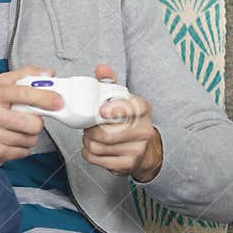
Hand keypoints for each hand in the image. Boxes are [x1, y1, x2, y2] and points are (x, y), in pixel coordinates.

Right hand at [0, 65, 63, 165]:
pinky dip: (21, 147)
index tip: (59, 101)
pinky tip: (9, 140)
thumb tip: (48, 74)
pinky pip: (23, 152)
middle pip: (33, 122)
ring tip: (16, 130)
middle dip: (37, 122)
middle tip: (29, 119)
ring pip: (30, 139)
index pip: (24, 93)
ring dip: (29, 136)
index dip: (46, 98)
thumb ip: (21, 77)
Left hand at [81, 63, 161, 181]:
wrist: (144, 149)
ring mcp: (138, 149)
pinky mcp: (129, 164)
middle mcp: (144, 130)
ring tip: (90, 136)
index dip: (115, 110)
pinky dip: (89, 153)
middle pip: (107, 133)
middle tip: (87, 126)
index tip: (102, 111)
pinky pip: (98, 159)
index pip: (131, 108)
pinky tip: (92, 148)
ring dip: (88, 141)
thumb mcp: (121, 98)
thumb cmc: (127, 120)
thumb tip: (101, 68)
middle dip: (90, 130)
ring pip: (99, 146)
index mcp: (143, 109)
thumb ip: (109, 82)